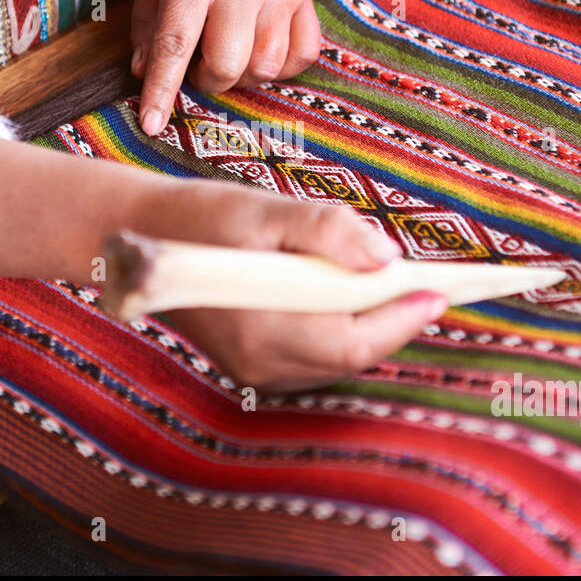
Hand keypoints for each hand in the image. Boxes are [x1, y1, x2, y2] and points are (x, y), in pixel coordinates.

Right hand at [122, 179, 448, 393]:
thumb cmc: (202, 218)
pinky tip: (357, 295)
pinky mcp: (254, 365)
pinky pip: (317, 355)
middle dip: (395, 320)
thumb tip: (387, 257)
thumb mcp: (264, 210)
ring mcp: (255, 370)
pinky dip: (343, 328)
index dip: (402, 320)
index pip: (353, 342)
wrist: (140, 239)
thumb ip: (325, 231)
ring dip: (372, 324)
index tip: (440, 292)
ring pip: (338, 357)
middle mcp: (259, 362)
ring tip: (406, 287)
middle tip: (432, 285)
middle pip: (352, 354)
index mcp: (261, 327)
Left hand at [130, 0, 321, 135]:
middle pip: (229, 65)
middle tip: (199, 64)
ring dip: (244, 75)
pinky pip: (303, 54)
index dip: (162, 90)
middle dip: (209, 80)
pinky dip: (282, 67)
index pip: (175, 44)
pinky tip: (262, 50)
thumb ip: (147, 25)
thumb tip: (144, 74)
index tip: (151, 124)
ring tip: (230, 52)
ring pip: (266, 67)